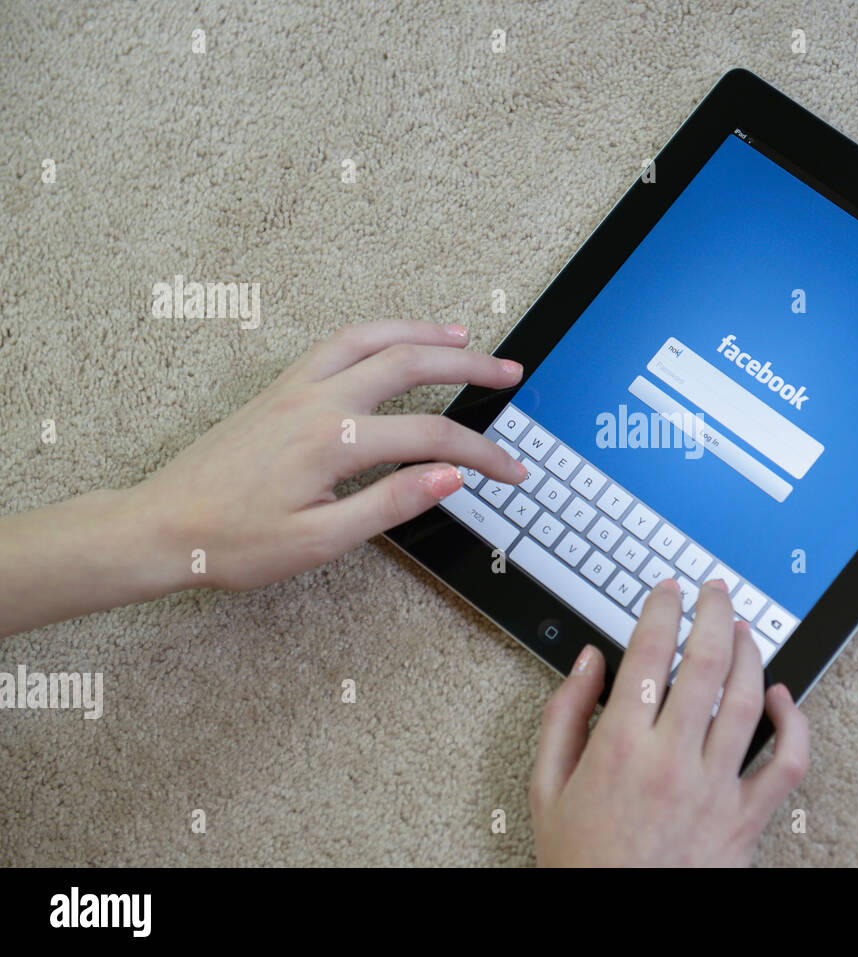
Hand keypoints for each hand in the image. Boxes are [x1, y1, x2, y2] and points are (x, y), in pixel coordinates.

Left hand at [130, 320, 526, 590]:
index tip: (511, 470)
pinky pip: (338, 343)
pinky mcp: (280, 390)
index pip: (431, 436)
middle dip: (468, 364)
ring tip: (463, 334)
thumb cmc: (232, 541)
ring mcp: (295, 388)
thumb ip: (391, 503)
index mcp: (332, 442)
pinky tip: (394, 342)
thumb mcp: (320, 541)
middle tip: (509, 371)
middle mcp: (316, 401)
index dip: (481, 454)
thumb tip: (448, 477)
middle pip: (408, 362)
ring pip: (371, 338)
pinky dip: (378, 334)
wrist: (162, 527)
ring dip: (422, 332)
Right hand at [529, 578, 808, 866]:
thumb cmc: (583, 862)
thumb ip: (564, 714)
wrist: (617, 925)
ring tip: (743, 628)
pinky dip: (794, 721)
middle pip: (705, 661)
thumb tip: (590, 660)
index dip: (663, 609)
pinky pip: (787, 761)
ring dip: (750, 651)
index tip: (668, 592)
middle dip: (714, 612)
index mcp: (619, 748)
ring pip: (747, 699)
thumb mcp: (546, 787)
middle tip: (715, 591)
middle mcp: (672, 760)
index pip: (649, 652)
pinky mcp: (746, 818)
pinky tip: (781, 695)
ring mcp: (716, 788)